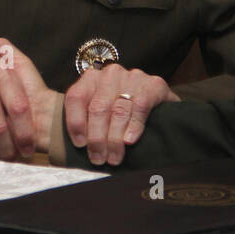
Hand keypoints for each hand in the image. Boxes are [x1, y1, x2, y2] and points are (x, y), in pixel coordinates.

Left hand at [63, 64, 177, 166]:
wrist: (158, 103)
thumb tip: (80, 146)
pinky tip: (129, 140)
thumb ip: (87, 122)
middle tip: (98, 158)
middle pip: (98, 107)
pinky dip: (134, 126)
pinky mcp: (154, 84)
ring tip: (114, 157)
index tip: (80, 145)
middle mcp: (111, 74)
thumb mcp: (101, 114)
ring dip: (114, 139)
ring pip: (118, 110)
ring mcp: (133, 77)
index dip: (75, 122)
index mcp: (92, 78)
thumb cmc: (124, 113)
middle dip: (97, 138)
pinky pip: (141, 106)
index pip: (76, 97)